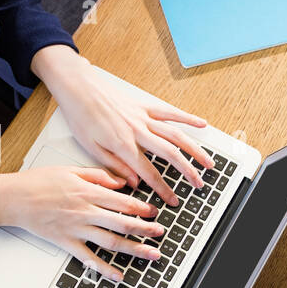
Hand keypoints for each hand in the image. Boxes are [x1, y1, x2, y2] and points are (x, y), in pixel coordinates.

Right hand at [0, 167, 164, 280]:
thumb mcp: (70, 170)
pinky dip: (105, 269)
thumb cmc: (37, 182)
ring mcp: (77, 229)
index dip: (142, 208)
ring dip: (135, 249)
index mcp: (88, 192)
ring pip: (112, 241)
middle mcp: (85, 211)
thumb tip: (121, 182)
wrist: (12, 199)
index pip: (123, 202)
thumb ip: (98, 175)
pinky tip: (119, 275)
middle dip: (146, 229)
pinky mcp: (66, 242)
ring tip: (152, 254)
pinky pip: (89, 258)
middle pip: (123, 223)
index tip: (154, 212)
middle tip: (161, 233)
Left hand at [31, 46, 213, 204]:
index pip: (148, 172)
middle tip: (199, 184)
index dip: (163, 189)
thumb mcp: (91, 148)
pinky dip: (188, 118)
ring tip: (208, 162)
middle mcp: (138, 131)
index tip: (173, 200)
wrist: (78, 87)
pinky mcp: (145, 106)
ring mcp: (144, 117)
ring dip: (195, 150)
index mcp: (123, 144)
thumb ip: (115, 166)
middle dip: (188, 171)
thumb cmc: (81, 116)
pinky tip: (202, 125)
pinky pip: (170, 113)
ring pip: (176, 135)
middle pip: (170, 154)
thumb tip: (134, 183)